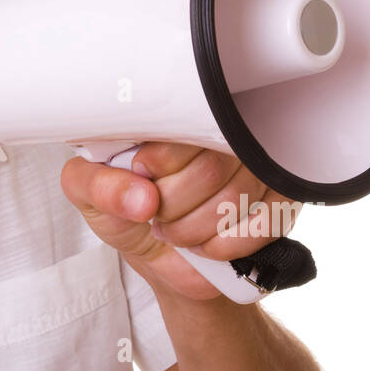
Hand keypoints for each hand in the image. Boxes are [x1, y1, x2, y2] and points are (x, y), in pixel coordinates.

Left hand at [60, 142, 301, 301]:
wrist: (161, 256)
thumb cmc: (123, 211)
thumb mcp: (89, 196)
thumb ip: (99, 187)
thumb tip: (141, 199)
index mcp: (176, 114)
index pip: (185, 125)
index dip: (159, 163)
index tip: (141, 176)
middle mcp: (221, 131)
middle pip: (213, 166)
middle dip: (174, 206)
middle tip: (156, 215)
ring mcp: (256, 164)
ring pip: (238, 196)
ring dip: (196, 229)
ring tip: (175, 231)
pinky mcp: (279, 198)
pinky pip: (265, 224)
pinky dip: (226, 245)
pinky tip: (205, 245)